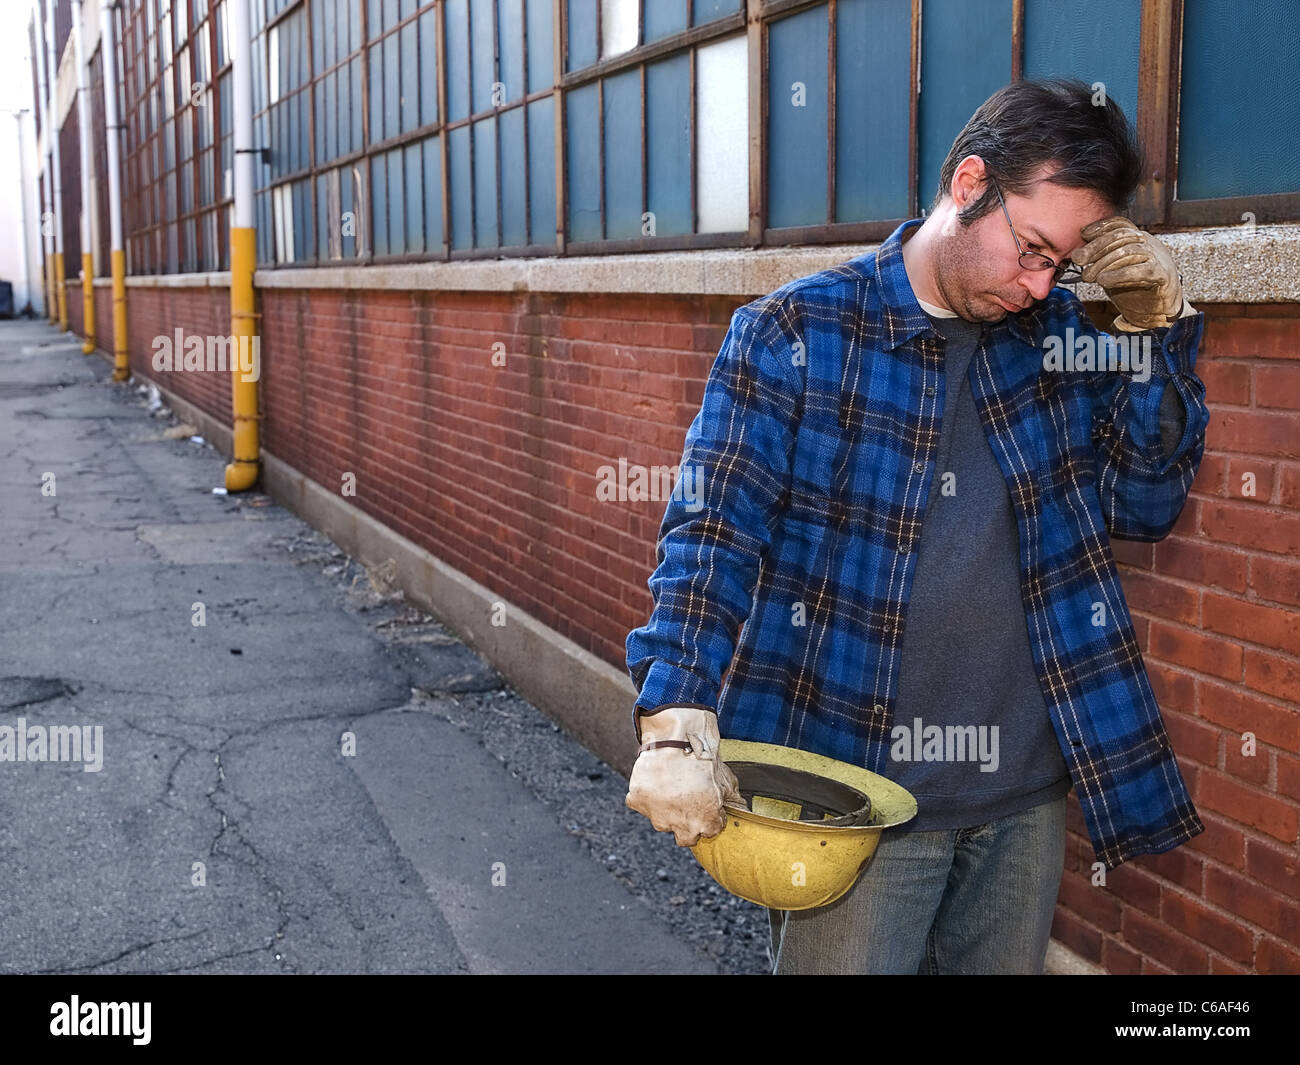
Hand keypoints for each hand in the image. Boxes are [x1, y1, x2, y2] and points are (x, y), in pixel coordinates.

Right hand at [625, 706, 742, 846]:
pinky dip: (647, 796)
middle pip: (686, 838)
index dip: (710, 817)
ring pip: (663, 821)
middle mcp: (681, 826)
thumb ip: (734, 801)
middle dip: (688, 825)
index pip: (710, 831)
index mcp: (705, 823)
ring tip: (671, 786)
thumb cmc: (704, 758)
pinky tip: (655, 781)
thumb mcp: (727, 780)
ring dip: (667, 811)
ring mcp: (657, 816)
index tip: (709, 805)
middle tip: (689, 804)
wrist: (677, 739)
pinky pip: (642, 803)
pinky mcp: (638, 802)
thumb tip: (743, 810)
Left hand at [1073, 216, 1182, 330]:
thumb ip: (1098, 261)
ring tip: (1089, 276)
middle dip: (1096, 247)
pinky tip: (1104, 280)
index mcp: (1138, 240)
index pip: (1120, 224)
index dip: (1102, 226)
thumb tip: (1076, 255)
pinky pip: (1141, 270)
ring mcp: (1157, 258)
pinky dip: (1120, 275)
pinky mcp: (1162, 275)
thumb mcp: (1113, 270)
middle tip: (1079, 260)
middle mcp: (1149, 244)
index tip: (1084, 235)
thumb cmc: (1134, 288)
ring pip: (1128, 252)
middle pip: (1121, 236)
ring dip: (1103, 263)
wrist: (1159, 309)